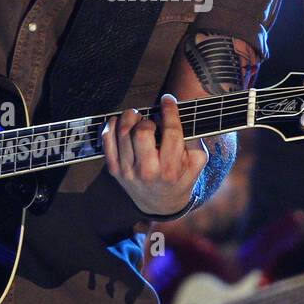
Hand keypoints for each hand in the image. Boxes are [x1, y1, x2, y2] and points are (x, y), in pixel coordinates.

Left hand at [102, 94, 207, 216]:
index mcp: (171, 169)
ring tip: (135, 117)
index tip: (167, 99)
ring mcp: (129, 172)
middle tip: (148, 119)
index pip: (171, 133)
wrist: (160, 203)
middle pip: (142, 133)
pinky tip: (119, 122)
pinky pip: (107, 141)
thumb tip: (179, 114)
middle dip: (146, 120)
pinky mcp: (115, 170)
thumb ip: (194, 139)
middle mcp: (148, 172)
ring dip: (129, 118)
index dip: (170, 111)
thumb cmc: (180, 176)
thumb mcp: (196, 162)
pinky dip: (111, 126)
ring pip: (123, 133)